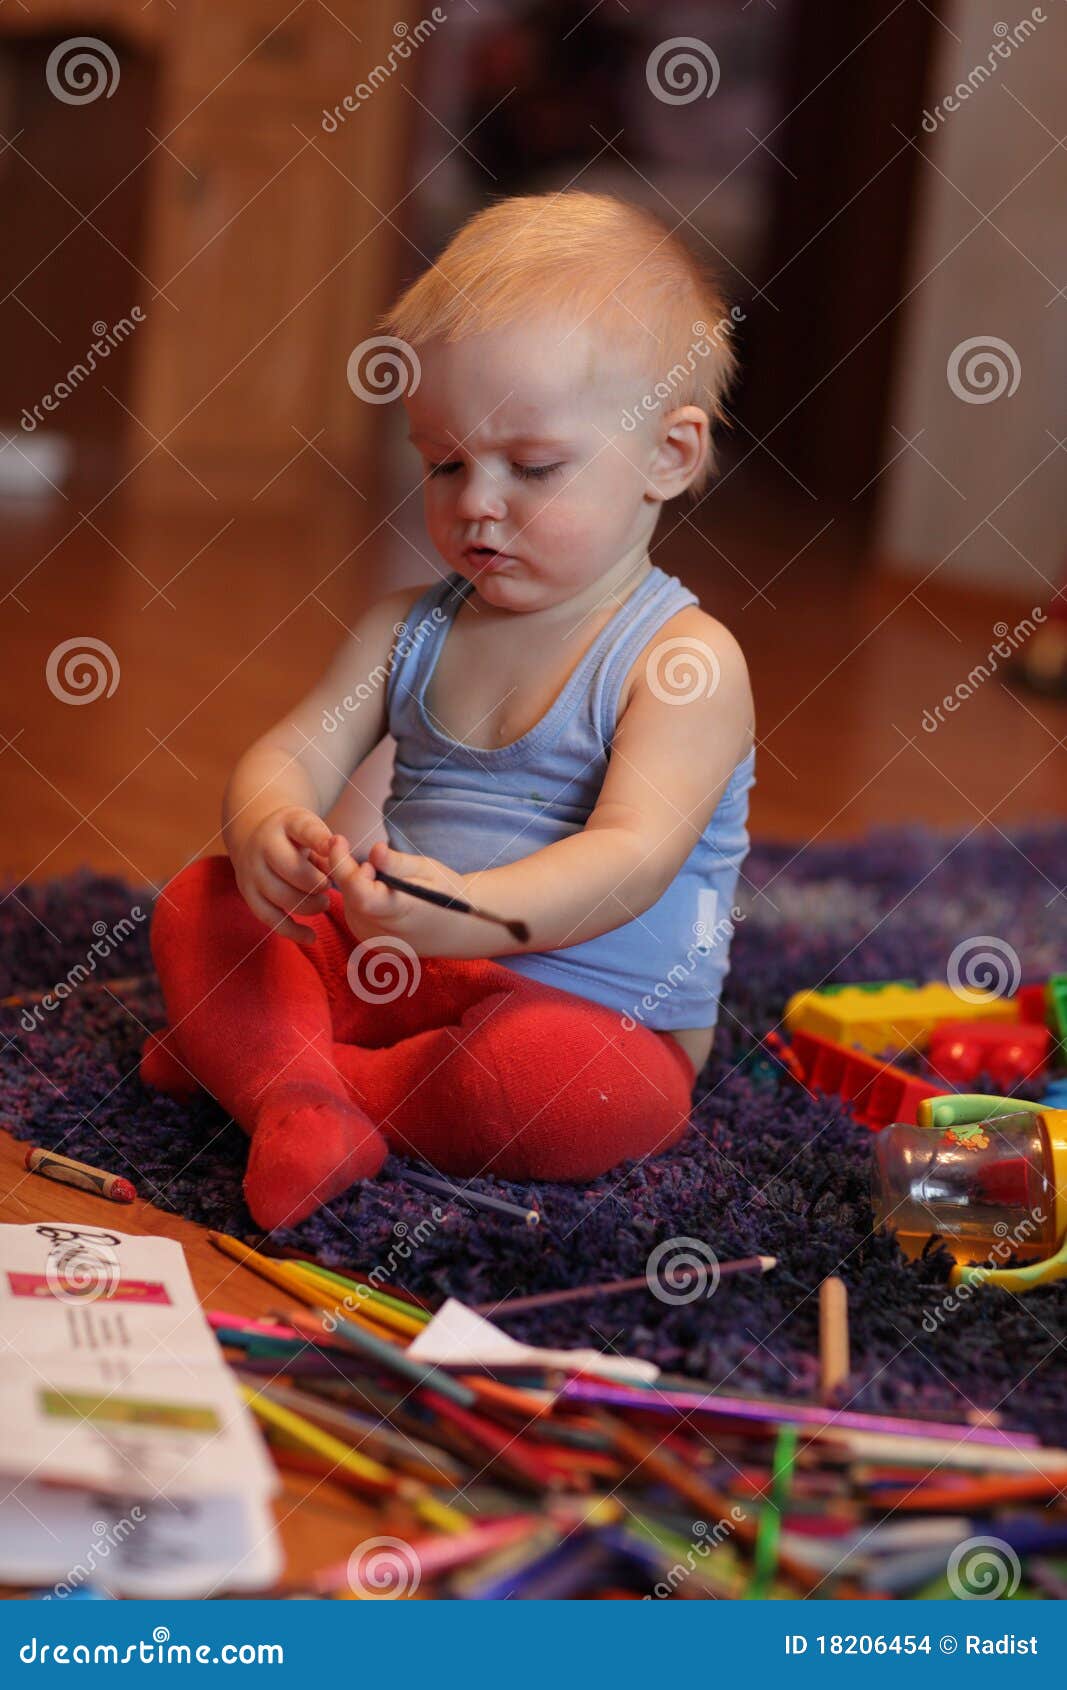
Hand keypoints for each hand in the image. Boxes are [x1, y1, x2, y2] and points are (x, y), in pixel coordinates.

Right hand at [233, 806, 332, 944]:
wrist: (252, 833)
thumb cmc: (292, 835)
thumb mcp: (308, 828)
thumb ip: (326, 846)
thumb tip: (342, 870)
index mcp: (286, 823)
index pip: (304, 829)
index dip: (320, 840)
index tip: (335, 848)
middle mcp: (264, 846)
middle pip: (291, 869)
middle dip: (316, 882)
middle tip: (329, 886)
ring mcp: (252, 871)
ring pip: (281, 896)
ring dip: (308, 906)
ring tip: (324, 903)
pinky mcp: (248, 893)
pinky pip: (269, 917)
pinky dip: (291, 930)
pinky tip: (311, 936)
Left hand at [326, 834, 467, 950]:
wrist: (456, 930)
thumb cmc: (445, 894)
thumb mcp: (428, 871)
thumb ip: (397, 863)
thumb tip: (374, 850)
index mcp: (400, 913)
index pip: (360, 893)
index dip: (343, 865)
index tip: (339, 839)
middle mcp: (384, 932)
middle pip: (351, 896)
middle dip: (352, 871)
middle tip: (377, 860)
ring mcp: (375, 941)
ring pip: (349, 904)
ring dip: (356, 884)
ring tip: (383, 877)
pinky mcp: (370, 944)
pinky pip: (354, 914)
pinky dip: (359, 898)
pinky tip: (380, 892)